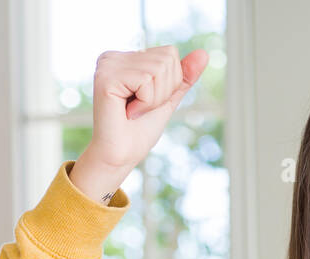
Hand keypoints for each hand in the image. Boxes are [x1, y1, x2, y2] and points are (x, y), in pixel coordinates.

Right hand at [83, 45, 208, 175]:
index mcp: (127, 58)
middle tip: (141, 108)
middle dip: (164, 91)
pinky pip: (145, 81)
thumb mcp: (169, 98)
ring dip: (155, 99)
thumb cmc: (141, 129)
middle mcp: (114, 56)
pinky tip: (129, 112)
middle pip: (166, 59)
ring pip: (158, 69)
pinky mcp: (105, 76)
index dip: (171, 83)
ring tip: (134, 110)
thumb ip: (184, 76)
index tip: (149, 100)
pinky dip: (146, 102)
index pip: (169, 53)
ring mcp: (107, 64)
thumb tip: (204, 53)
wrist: (122, 154)